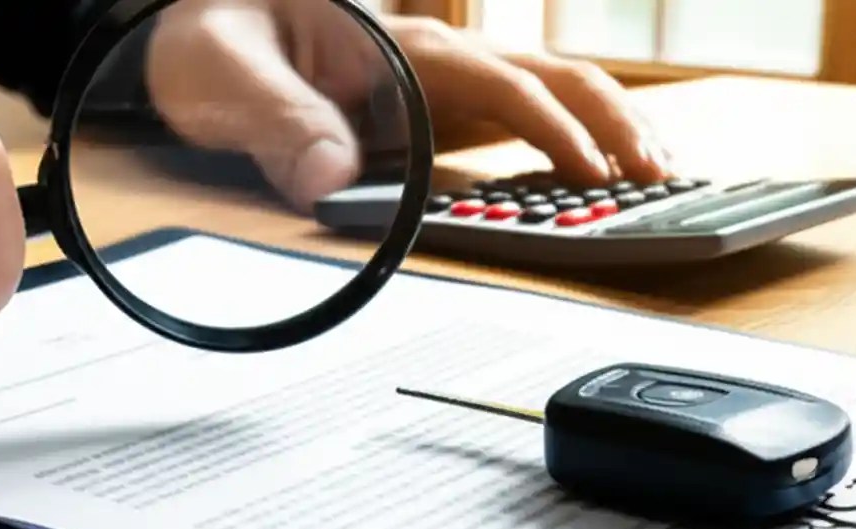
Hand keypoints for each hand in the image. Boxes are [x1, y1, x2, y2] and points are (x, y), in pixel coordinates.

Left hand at [144, 0, 670, 211]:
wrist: (197, 24)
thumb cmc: (211, 37)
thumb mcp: (226, 73)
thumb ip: (277, 119)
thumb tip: (330, 177)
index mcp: (397, 44)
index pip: (500, 81)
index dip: (555, 126)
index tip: (595, 170)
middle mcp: (431, 56)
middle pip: (550, 76)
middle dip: (613, 121)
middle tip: (658, 177)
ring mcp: (438, 77)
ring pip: (546, 90)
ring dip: (604, 127)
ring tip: (651, 174)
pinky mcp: (432, 101)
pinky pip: (516, 115)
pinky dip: (565, 138)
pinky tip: (587, 171)